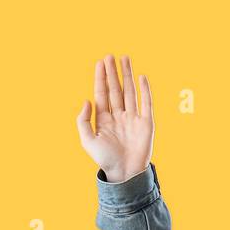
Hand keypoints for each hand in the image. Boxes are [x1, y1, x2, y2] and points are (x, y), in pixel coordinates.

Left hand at [76, 54, 153, 181]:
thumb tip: (86, 100)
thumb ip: (83, 121)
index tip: (100, 62)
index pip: (102, 93)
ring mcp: (132, 118)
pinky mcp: (146, 122)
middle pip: (115, 89)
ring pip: (130, 91)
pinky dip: (144, 90)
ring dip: (127, 75)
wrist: (124, 173)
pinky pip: (146, 103)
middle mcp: (118, 115)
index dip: (101, 78)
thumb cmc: (105, 160)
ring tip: (125, 59)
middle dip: (113, 72)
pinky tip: (141, 77)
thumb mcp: (87, 141)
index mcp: (104, 119)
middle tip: (110, 55)